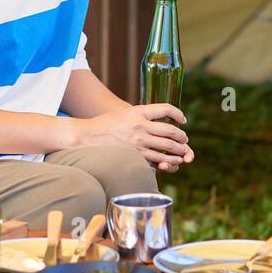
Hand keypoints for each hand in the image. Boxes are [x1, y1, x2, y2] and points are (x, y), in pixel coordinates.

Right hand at [78, 104, 194, 172]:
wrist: (86, 137)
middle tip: (184, 140)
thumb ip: (141, 115)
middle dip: (182, 137)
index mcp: (138, 112)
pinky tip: (168, 163)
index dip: (178, 114)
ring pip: (167, 149)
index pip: (166, 109)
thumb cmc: (105, 124)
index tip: (182, 120)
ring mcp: (138, 144)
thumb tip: (159, 119)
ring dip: (178, 152)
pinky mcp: (135, 157)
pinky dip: (166, 163)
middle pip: (171, 132)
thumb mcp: (124, 113)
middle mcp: (140, 127)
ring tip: (182, 153)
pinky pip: (156, 161)